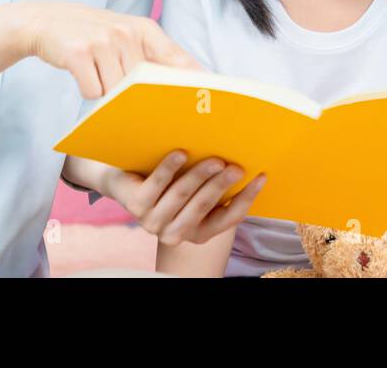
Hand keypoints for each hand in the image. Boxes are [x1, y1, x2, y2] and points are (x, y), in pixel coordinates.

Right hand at [20, 2, 202, 97]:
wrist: (46, 20)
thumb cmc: (92, 34)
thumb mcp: (126, 35)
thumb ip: (151, 56)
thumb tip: (183, 83)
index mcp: (144, 29)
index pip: (176, 59)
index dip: (194, 81)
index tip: (211, 101)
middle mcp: (126, 32)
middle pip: (146, 84)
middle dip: (147, 102)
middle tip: (150, 114)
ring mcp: (102, 41)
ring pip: (118, 91)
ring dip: (111, 97)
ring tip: (100, 80)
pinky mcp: (78, 53)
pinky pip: (93, 91)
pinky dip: (89, 91)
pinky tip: (82, 76)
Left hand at [102, 150, 266, 245]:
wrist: (126, 182)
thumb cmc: (170, 183)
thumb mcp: (195, 189)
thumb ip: (215, 184)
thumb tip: (247, 160)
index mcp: (198, 233)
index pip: (229, 219)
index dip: (246, 198)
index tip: (260, 176)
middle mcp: (176, 233)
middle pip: (205, 206)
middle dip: (223, 185)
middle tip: (237, 167)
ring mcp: (154, 221)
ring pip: (182, 195)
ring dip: (200, 175)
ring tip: (215, 159)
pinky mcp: (136, 206)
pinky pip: (157, 184)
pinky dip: (170, 167)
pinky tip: (180, 153)